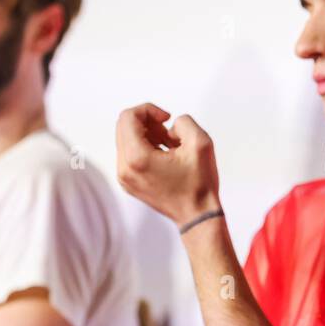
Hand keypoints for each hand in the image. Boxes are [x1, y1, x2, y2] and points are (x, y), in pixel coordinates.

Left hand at [115, 103, 220, 226]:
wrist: (197, 216)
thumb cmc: (200, 184)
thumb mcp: (201, 143)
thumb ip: (183, 121)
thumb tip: (170, 126)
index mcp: (137, 158)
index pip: (128, 117)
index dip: (148, 109)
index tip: (167, 119)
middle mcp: (124, 168)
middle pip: (124, 126)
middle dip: (147, 122)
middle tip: (169, 133)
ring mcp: (124, 178)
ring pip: (125, 139)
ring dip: (146, 134)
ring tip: (169, 145)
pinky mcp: (128, 183)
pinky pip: (128, 154)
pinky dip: (144, 148)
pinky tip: (164, 156)